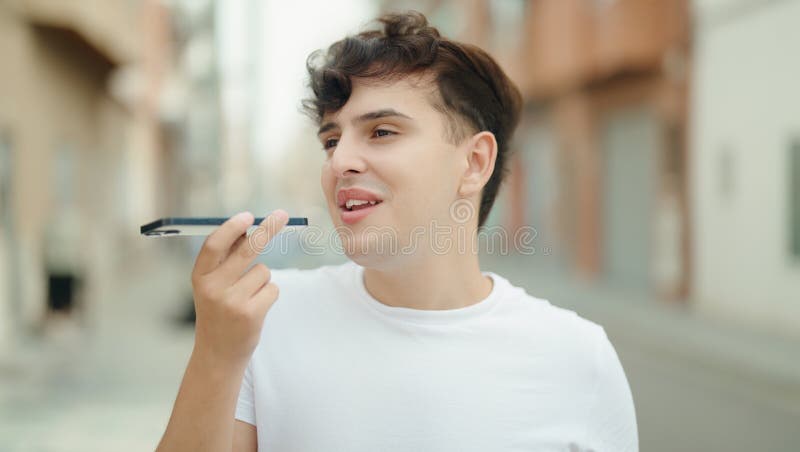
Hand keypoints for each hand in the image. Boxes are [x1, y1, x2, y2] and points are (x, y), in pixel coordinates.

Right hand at [189, 210, 289, 366]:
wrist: (217, 353)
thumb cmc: (218, 312)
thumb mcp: (212, 285)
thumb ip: (225, 260)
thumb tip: (247, 229)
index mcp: (200, 277)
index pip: (214, 245)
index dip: (231, 228)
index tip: (249, 216)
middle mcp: (213, 288)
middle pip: (247, 249)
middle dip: (267, 229)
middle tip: (282, 215)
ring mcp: (232, 302)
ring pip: (263, 271)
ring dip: (262, 280)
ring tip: (247, 298)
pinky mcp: (251, 314)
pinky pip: (272, 288)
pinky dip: (269, 294)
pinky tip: (255, 308)